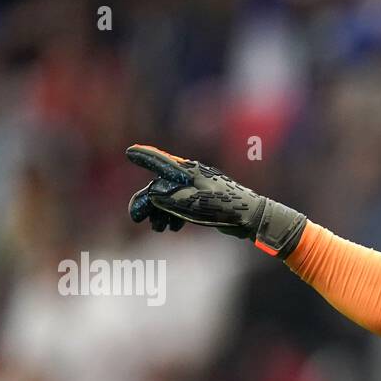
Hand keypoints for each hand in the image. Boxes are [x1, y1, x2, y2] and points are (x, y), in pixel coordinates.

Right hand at [126, 144, 306, 256]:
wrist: (251, 218)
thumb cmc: (222, 206)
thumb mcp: (188, 202)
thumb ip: (165, 198)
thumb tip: (149, 196)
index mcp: (188, 171)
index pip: (161, 161)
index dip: (144, 157)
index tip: (130, 152)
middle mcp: (192, 175)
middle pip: (162, 185)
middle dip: (149, 202)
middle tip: (138, 219)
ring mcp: (199, 187)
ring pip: (171, 197)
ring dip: (161, 212)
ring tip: (160, 228)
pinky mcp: (205, 200)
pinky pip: (182, 205)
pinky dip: (174, 215)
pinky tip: (174, 228)